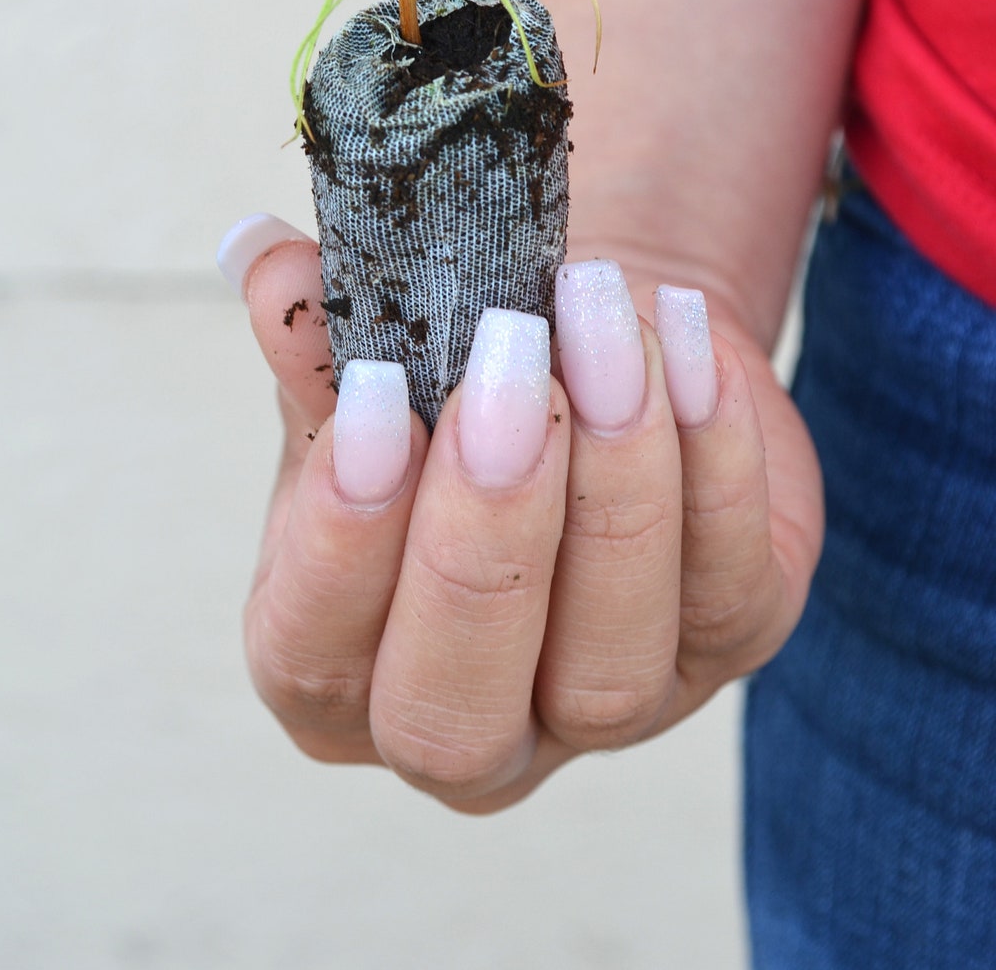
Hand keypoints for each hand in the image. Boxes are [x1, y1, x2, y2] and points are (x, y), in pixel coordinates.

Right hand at [230, 217, 823, 812]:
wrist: (578, 352)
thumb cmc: (446, 389)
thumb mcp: (368, 372)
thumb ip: (315, 341)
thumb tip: (265, 265)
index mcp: (338, 676)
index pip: (314, 662)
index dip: (342, 543)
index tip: (374, 399)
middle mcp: (473, 732)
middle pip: (460, 713)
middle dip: (486, 532)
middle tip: (503, 366)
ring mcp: (609, 705)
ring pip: (611, 658)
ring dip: (613, 474)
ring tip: (598, 322)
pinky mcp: (731, 640)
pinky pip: (731, 574)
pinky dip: (713, 447)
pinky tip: (683, 335)